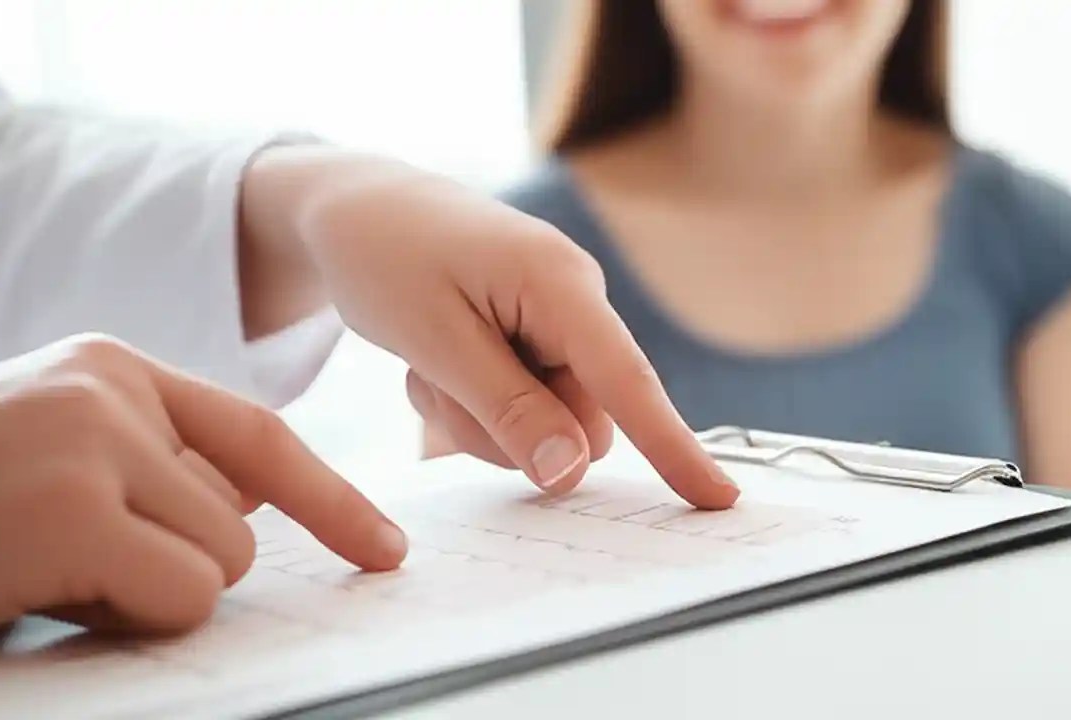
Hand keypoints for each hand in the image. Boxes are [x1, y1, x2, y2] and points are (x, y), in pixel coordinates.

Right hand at [0, 335, 404, 636]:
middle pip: (236, 523)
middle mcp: (104, 387)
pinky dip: (122, 621)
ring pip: (216, 566)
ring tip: (36, 576)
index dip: (327, 498)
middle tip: (59, 568)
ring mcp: (87, 439)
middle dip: (167, 572)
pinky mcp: (67, 505)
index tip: (384, 550)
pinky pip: (181, 598)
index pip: (254, 435)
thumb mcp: (47, 467)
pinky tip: (29, 595)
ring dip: (138, 599)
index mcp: (105, 371)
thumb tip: (249, 520)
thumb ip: (145, 474)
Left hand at [242, 147, 737, 508]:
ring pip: (545, 424)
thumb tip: (573, 471)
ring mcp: (556, 321)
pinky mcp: (535, 337)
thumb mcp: (435, 340)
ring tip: (430, 363)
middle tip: (436, 385)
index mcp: (560, 285)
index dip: (673, 447)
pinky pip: (521, 407)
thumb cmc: (385, 256)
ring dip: (479, 416)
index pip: (629, 382)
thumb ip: (508, 409)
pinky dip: (470, 400)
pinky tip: (434, 358)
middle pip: (577, 422)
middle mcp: (575, 302)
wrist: (352, 208)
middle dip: (506, 430)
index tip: (718, 501)